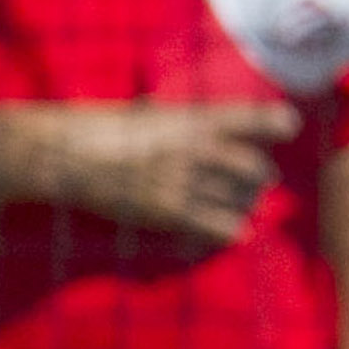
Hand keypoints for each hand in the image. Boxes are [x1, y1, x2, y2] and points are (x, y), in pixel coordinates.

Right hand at [36, 100, 299, 246]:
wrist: (59, 154)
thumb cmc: (94, 129)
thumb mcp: (139, 115)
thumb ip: (167, 118)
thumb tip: (167, 114)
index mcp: (190, 119)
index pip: (252, 117)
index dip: (277, 122)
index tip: (289, 124)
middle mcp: (197, 149)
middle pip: (257, 169)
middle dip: (258, 178)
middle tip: (255, 181)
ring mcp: (186, 181)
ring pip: (243, 200)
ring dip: (244, 205)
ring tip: (242, 206)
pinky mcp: (171, 212)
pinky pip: (222, 227)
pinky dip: (230, 232)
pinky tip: (233, 233)